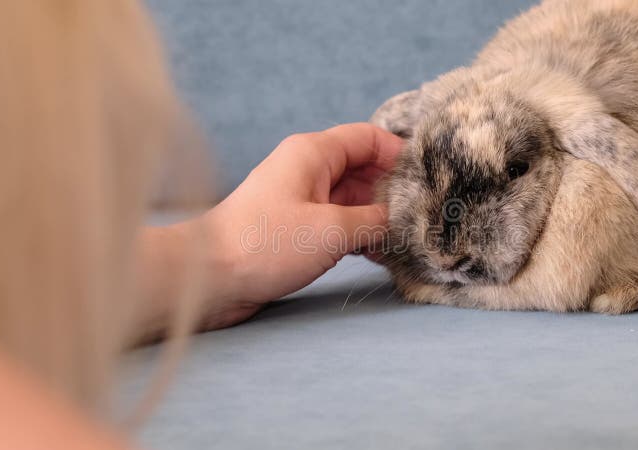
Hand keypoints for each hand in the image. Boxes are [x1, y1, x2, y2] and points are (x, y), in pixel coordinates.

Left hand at [190, 123, 402, 328]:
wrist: (209, 277)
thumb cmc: (265, 244)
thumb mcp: (332, 230)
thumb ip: (374, 221)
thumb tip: (400, 221)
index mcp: (313, 152)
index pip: (368, 138)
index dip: (400, 155)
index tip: (428, 180)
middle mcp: (307, 169)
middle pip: (363, 168)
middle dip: (393, 191)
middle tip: (421, 217)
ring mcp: (300, 198)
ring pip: (352, 198)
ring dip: (377, 218)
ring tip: (405, 240)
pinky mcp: (295, 226)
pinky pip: (337, 221)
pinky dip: (359, 234)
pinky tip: (378, 255)